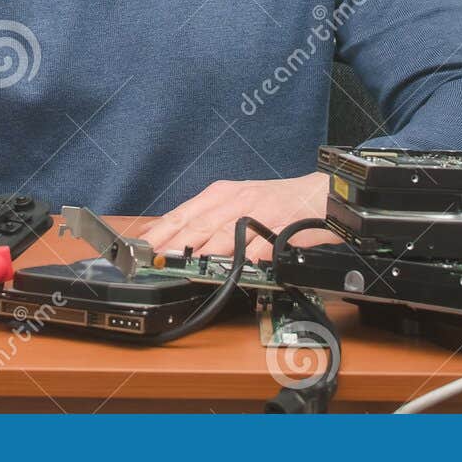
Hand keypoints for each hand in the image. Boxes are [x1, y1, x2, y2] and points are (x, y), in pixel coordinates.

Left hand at [140, 172, 340, 260]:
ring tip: (189, 266)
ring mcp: (260, 212)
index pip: (183, 214)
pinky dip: (250, 257)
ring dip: (207, 252)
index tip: (140, 249)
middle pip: (200, 225)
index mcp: (222, 194)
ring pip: (228, 235)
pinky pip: (264, 244)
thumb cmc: (276, 201)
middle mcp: (238, 200)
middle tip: (156, 262)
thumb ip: (206, 218)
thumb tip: (169, 235)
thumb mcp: (236, 200)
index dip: (160, 233)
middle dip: (175, 246)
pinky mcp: (283, 225)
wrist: (321, 193)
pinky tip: (239, 268)